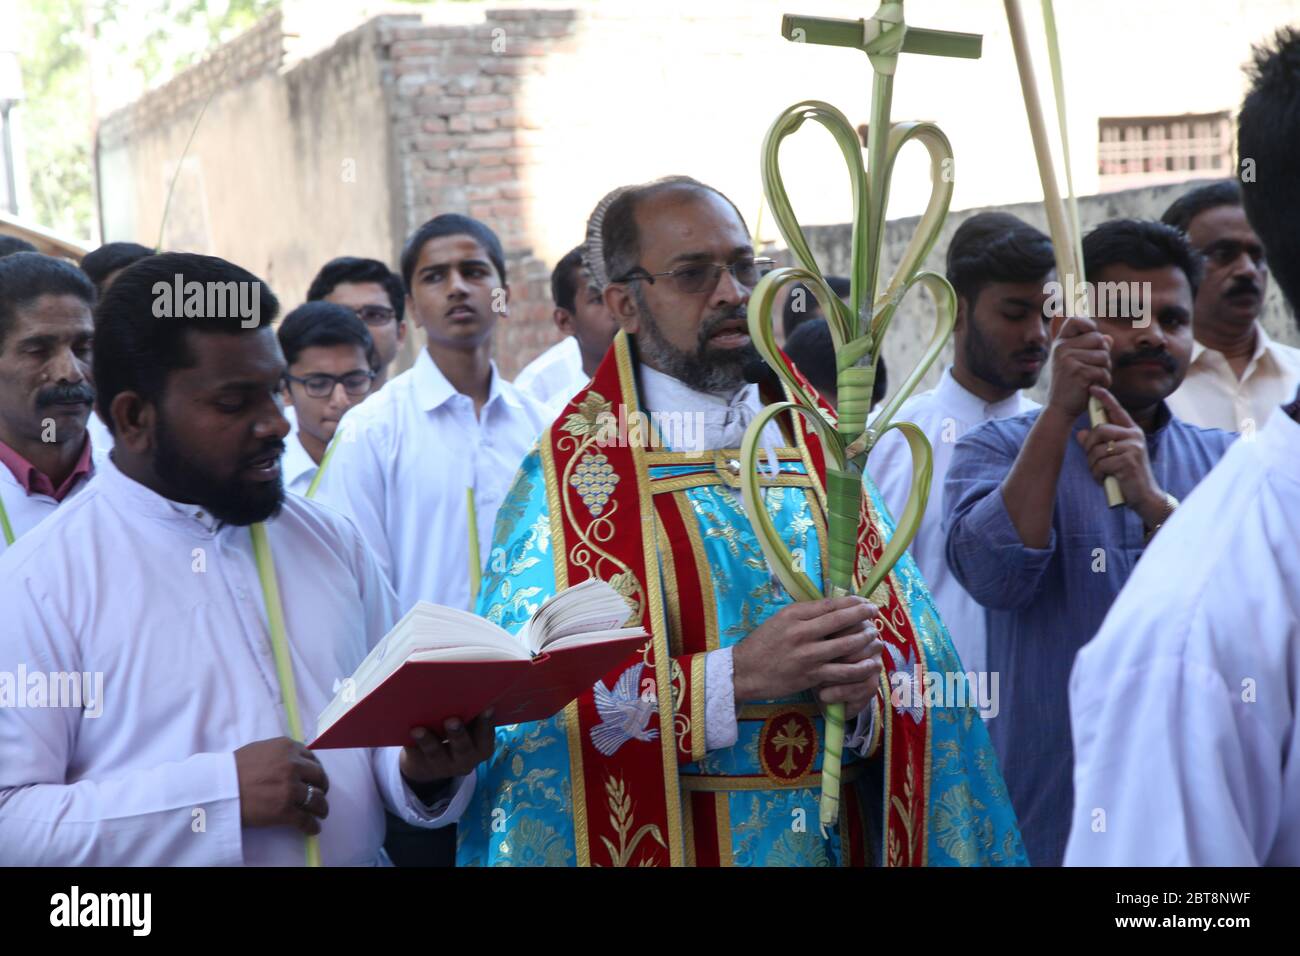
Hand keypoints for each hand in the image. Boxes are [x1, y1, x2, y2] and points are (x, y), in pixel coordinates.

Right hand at [235, 737, 329, 834]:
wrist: (217, 788)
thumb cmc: (233, 769)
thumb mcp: (261, 750)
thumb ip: (281, 753)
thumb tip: (296, 761)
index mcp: (288, 748)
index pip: (312, 759)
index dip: (315, 771)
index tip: (315, 778)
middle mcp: (293, 766)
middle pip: (319, 778)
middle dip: (322, 788)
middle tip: (320, 795)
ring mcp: (290, 788)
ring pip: (316, 799)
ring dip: (321, 808)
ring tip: (321, 813)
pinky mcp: (284, 810)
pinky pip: (305, 820)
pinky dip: (312, 825)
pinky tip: (313, 828)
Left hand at [400, 711, 495, 786]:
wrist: (430, 763)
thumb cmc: (455, 735)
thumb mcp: (468, 729)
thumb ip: (469, 715)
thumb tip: (463, 687)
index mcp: (482, 748)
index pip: (487, 736)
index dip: (487, 723)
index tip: (487, 707)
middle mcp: (466, 760)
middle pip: (463, 748)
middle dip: (458, 734)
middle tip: (452, 720)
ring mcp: (443, 766)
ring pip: (436, 753)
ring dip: (428, 741)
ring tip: (418, 730)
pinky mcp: (422, 767)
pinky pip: (416, 756)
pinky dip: (412, 744)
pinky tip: (408, 732)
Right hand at [733, 595, 882, 703]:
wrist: (743, 672)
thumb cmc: (761, 645)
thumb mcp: (778, 621)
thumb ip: (803, 614)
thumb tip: (831, 607)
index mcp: (793, 615)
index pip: (829, 604)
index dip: (851, 601)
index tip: (863, 600)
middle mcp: (801, 632)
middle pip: (840, 620)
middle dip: (863, 614)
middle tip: (875, 611)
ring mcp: (807, 655)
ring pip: (845, 645)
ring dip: (865, 639)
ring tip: (875, 635)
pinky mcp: (811, 676)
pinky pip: (842, 671)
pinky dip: (859, 667)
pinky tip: (870, 664)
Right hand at [1047, 315, 1111, 419]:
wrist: (1060, 407)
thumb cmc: (1071, 384)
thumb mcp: (1077, 363)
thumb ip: (1092, 348)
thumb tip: (1109, 338)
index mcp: (1060, 343)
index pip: (1074, 320)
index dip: (1088, 324)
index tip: (1091, 334)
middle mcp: (1062, 348)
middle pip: (1098, 339)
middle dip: (1104, 354)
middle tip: (1095, 368)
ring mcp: (1068, 359)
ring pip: (1104, 356)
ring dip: (1105, 370)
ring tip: (1094, 379)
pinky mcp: (1078, 372)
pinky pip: (1103, 371)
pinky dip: (1104, 381)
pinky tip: (1094, 387)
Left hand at [1076, 387, 1166, 525]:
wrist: (1145, 496)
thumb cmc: (1127, 476)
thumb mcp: (1112, 457)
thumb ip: (1098, 444)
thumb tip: (1080, 434)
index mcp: (1132, 432)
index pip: (1117, 410)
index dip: (1104, 399)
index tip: (1093, 389)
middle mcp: (1134, 436)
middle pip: (1099, 430)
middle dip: (1089, 447)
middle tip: (1092, 461)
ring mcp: (1133, 448)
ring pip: (1098, 449)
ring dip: (1093, 465)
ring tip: (1102, 473)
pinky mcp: (1128, 461)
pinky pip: (1101, 464)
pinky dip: (1098, 474)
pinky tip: (1105, 480)